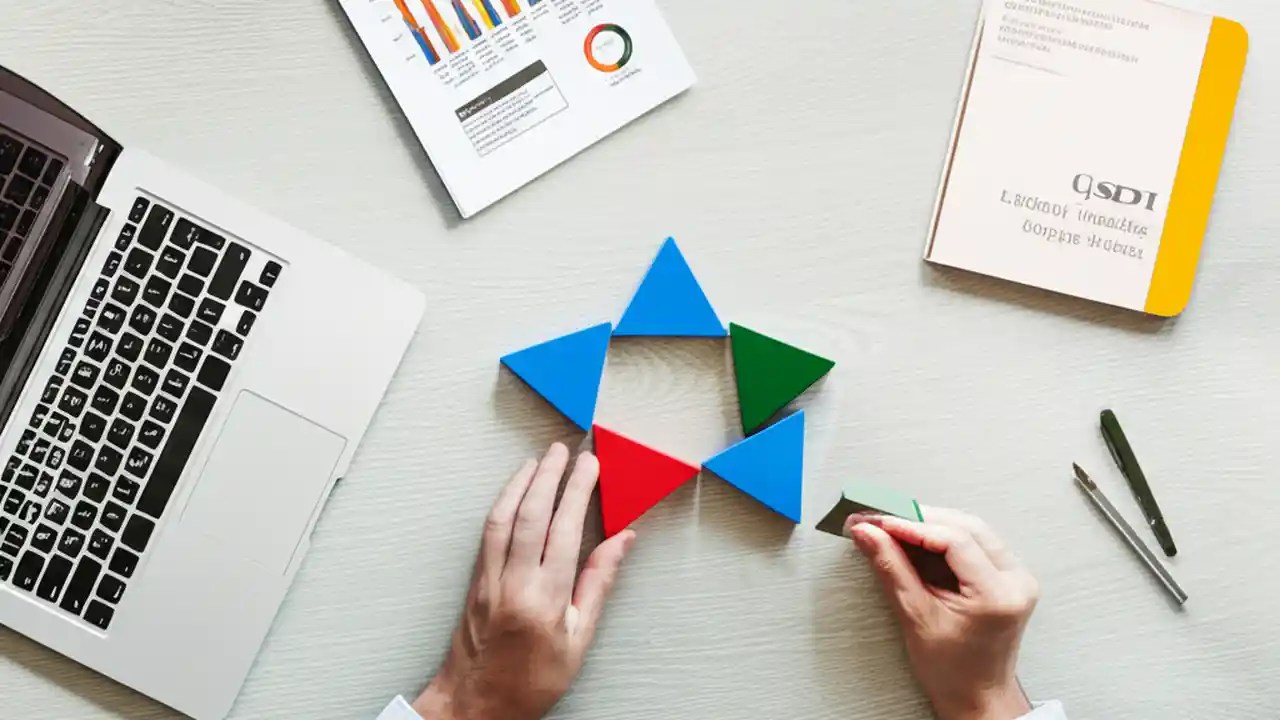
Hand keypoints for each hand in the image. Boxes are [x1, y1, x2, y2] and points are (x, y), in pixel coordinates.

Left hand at [413, 443, 635, 719]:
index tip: (590, 465)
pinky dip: (503, 504)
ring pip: (504, 517)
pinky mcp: (475, 580)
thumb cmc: (531, 681)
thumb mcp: (579, 640)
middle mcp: (514, 582)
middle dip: (550, 476)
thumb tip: (621, 540)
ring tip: (539, 459)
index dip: (578, 491)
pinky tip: (514, 491)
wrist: (475, 705)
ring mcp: (490, 579)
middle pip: (532, 514)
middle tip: (565, 450)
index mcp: (546, 599)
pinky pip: (489, 531)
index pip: (565, 529)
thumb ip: (598, 584)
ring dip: (523, 483)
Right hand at [846, 508, 1038, 719]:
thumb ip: (891, 568)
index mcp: (998, 595)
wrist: (977, 696)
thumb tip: (869, 534)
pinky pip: (977, 541)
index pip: (954, 540)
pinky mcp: (1009, 576)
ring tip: (896, 528)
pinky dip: (945, 536)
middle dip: (920, 518)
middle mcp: (1016, 581)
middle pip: (966, 526)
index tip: (879, 522)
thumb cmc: (953, 672)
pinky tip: (920, 539)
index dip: (912, 526)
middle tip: (882, 518)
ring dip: (932, 524)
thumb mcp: (915, 617)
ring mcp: (1017, 577)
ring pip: (972, 529)